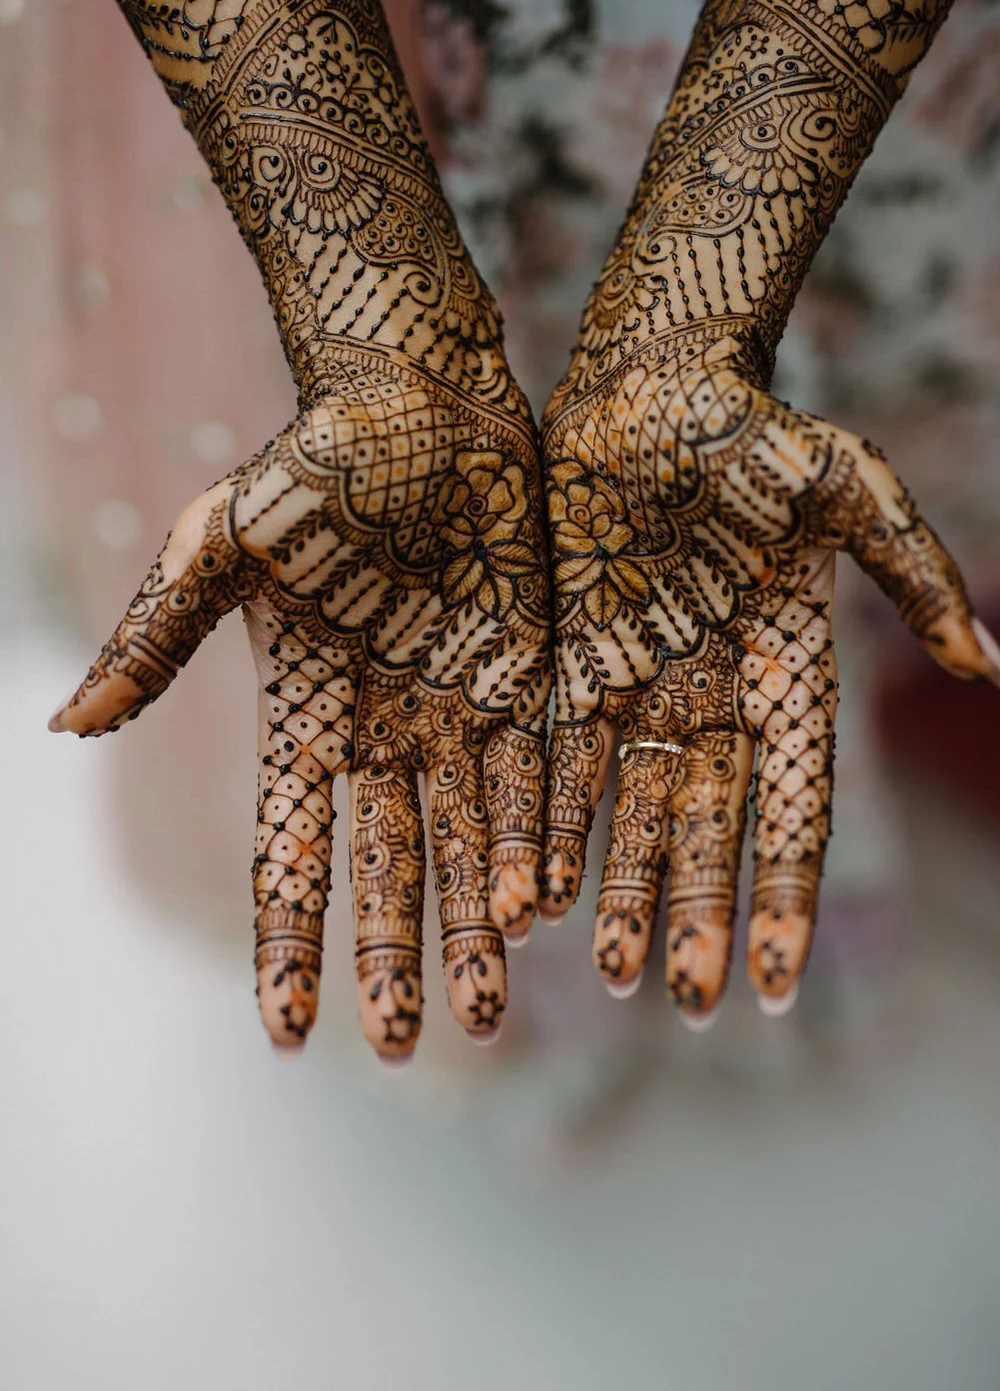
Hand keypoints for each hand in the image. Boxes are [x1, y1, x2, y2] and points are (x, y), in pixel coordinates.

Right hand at [51, 355, 549, 1057]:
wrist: (422, 403)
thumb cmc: (308, 468)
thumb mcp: (219, 548)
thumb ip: (157, 637)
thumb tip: (63, 727)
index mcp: (307, 717)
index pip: (292, 850)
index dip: (290, 939)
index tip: (287, 1034)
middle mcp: (387, 733)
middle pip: (389, 867)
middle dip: (395, 956)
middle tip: (407, 1047)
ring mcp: (463, 712)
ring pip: (472, 841)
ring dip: (476, 926)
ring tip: (486, 1013)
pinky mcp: (532, 679)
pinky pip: (539, 775)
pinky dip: (540, 840)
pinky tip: (547, 908)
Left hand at [540, 333, 997, 1018]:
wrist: (647, 387)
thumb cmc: (757, 430)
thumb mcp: (847, 490)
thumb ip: (911, 572)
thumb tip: (990, 666)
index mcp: (788, 673)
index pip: (793, 802)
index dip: (784, 889)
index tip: (776, 979)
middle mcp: (714, 698)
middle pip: (711, 827)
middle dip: (703, 914)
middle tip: (696, 1003)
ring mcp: (640, 687)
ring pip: (632, 811)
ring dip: (625, 892)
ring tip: (614, 975)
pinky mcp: (570, 665)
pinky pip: (558, 761)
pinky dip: (551, 825)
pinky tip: (536, 893)